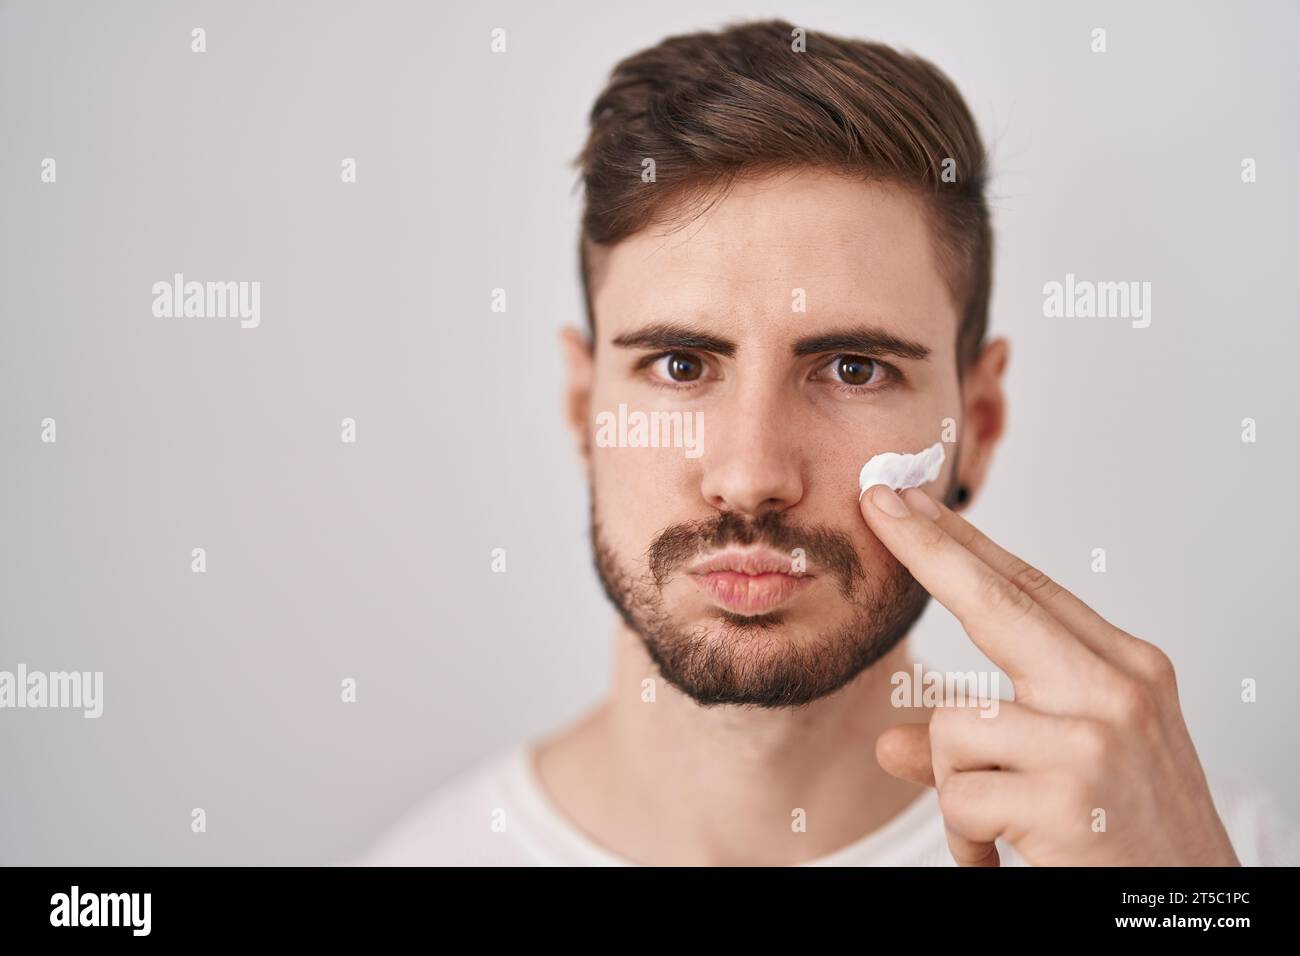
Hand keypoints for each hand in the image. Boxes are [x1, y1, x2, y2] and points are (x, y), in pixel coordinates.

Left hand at [860, 483, 1238, 866]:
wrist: (1196, 916)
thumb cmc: (1135, 838)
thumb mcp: (1072, 769)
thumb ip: (984, 743)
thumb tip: (889, 743)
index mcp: (1128, 670)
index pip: (1029, 589)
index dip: (962, 544)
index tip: (911, 503)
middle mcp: (1118, 690)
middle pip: (997, 601)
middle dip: (927, 547)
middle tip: (877, 497)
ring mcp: (1094, 739)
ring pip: (953, 724)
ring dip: (956, 787)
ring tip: (1000, 830)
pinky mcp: (1067, 797)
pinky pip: (959, 796)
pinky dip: (966, 838)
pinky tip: (1005, 860)